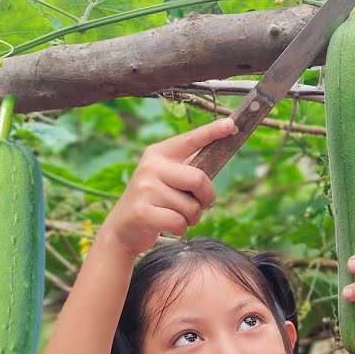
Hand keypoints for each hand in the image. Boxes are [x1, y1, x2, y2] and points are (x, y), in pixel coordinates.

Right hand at [97, 118, 237, 258]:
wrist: (123, 228)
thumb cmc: (155, 202)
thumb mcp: (167, 179)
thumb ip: (188, 169)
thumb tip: (219, 153)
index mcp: (158, 153)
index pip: (190, 139)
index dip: (212, 132)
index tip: (231, 124)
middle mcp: (150, 166)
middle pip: (199, 179)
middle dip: (206, 198)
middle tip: (199, 206)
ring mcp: (145, 188)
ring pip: (191, 206)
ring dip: (191, 218)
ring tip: (175, 216)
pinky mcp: (143, 212)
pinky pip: (180, 222)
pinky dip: (181, 229)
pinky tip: (167, 226)